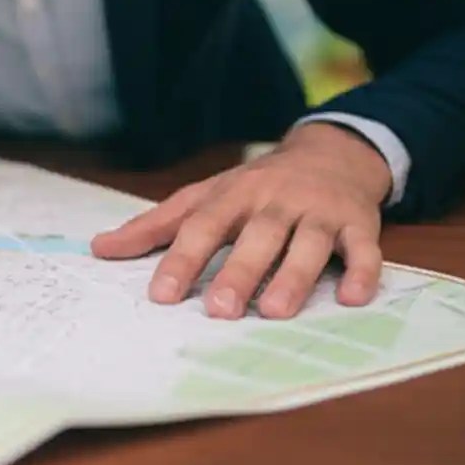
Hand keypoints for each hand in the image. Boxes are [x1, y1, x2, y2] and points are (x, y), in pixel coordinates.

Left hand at [92, 124, 392, 319]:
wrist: (332, 153)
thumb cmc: (256, 187)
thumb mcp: (205, 196)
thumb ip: (156, 225)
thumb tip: (99, 248)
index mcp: (234, 194)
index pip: (204, 226)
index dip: (182, 258)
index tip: (162, 294)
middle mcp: (276, 200)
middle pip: (257, 236)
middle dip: (238, 272)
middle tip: (218, 310)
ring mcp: (319, 211)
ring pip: (308, 243)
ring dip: (293, 276)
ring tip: (275, 311)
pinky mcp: (359, 223)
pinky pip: (364, 248)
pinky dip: (363, 272)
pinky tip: (353, 299)